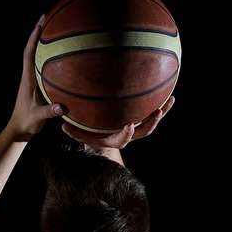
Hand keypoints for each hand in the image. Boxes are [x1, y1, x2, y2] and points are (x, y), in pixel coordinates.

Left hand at [8, 16, 66, 141]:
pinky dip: (51, 56)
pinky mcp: (37, 84)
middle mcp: (29, 75)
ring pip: (37, 55)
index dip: (34, 38)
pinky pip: (44, 65)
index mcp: (27, 79)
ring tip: (55, 28)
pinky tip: (61, 52)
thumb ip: (49, 112)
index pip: (29, 53)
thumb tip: (62, 107)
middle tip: (49, 17)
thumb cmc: (27, 123)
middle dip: (39, 32)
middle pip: (33, 49)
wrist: (19, 129)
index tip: (41, 23)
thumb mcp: (38, 117)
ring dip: (44, 42)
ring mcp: (32, 79)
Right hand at [61, 95, 175, 148]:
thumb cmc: (87, 132)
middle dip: (150, 123)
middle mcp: (128, 135)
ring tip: (169, 101)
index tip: (129, 124)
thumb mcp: (79, 132)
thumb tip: (62, 124)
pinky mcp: (140, 118)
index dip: (127, 133)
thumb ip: (73, 130)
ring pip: (151, 122)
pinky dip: (161, 104)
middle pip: (143, 132)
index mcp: (114, 139)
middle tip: (156, 112)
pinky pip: (152, 111)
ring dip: (161, 113)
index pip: (122, 139)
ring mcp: (136, 127)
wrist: (100, 135)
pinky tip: (169, 92)